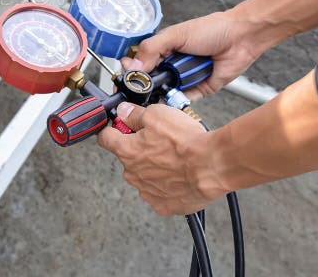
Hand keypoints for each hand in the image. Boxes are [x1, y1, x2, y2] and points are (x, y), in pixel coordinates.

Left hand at [97, 102, 224, 214]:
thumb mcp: (156, 114)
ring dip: (154, 167)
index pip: (105, 139)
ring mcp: (147, 192)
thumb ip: (134, 114)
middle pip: (128, 157)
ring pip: (144, 175)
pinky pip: (159, 193)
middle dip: (139, 148)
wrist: (212, 165)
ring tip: (174, 158)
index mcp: (126, 151)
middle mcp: (132, 174)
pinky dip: (167, 184)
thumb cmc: (185, 141)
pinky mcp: (164, 205)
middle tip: (160, 140)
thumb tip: (123, 111)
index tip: (120, 127)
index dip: (113, 129)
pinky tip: (179, 175)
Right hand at [122, 10, 267, 100]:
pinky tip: (172, 99)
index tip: (125, 78)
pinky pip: (183, 99)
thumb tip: (133, 65)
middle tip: (139, 88)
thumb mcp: (175, 35)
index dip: (132, 71)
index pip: (140, 62)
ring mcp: (184, 77)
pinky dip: (177, 101)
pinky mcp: (198, 89)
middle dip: (145, 85)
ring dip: (161, 93)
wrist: (241, 38)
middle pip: (150, 80)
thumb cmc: (211, 29)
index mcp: (163, 48)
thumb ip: (152, 48)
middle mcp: (172, 64)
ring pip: (164, 91)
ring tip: (157, 93)